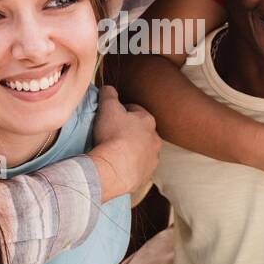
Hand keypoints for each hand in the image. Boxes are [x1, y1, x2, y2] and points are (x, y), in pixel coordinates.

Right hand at [90, 85, 161, 201]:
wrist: (115, 169)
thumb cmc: (113, 135)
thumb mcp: (108, 108)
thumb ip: (108, 94)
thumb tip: (108, 88)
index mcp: (148, 121)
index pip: (136, 110)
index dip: (123, 110)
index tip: (112, 114)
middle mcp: (155, 140)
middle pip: (142, 132)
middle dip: (131, 131)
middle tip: (114, 133)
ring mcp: (152, 159)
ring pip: (143, 151)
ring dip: (133, 150)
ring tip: (117, 152)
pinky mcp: (146, 176)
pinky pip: (138, 168)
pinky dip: (131, 166)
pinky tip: (119, 166)